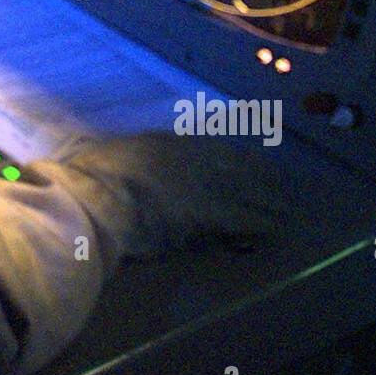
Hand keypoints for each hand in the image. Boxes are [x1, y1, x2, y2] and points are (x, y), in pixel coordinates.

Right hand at [32, 131, 291, 263]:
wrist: (87, 201)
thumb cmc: (89, 184)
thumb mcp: (115, 162)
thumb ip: (137, 163)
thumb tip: (144, 169)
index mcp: (164, 144)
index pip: (213, 148)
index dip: (238, 159)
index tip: (257, 164)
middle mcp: (188, 156)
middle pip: (237, 166)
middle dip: (262, 179)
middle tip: (284, 189)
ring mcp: (198, 181)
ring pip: (246, 189)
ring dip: (270, 202)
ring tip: (288, 212)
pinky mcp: (204, 211)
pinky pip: (243, 217)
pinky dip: (261, 224)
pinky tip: (276, 230)